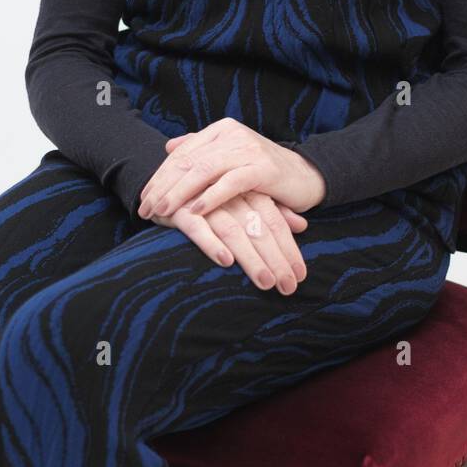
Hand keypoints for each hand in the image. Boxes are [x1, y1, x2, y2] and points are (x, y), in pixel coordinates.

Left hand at [137, 118, 326, 222]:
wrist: (306, 175)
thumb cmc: (263, 172)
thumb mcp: (230, 157)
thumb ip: (201, 149)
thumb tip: (169, 146)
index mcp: (221, 130)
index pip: (182, 153)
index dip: (160, 176)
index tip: (143, 198)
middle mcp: (232, 134)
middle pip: (189, 161)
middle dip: (163, 186)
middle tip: (145, 208)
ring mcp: (248, 149)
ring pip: (204, 170)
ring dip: (180, 193)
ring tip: (163, 210)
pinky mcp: (262, 168)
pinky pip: (230, 183)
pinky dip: (211, 197)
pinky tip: (195, 211)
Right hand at [149, 189, 309, 293]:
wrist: (164, 180)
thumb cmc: (210, 196)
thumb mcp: (243, 199)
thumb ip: (272, 210)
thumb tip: (303, 225)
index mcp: (246, 190)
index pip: (273, 221)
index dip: (288, 248)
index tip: (300, 275)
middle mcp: (229, 195)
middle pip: (258, 228)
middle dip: (276, 259)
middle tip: (288, 286)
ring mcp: (204, 201)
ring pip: (233, 230)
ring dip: (251, 258)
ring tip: (266, 282)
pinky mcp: (179, 209)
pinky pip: (197, 227)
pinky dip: (211, 243)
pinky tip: (225, 260)